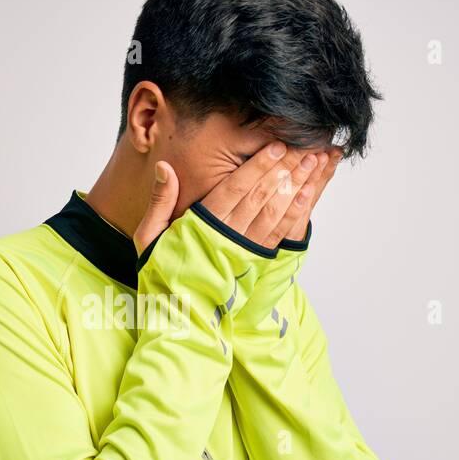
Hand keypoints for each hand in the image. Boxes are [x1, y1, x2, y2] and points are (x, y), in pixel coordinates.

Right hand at [134, 142, 331, 255]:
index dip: (258, 166)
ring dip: (294, 187)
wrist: (178, 313)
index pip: (236, 188)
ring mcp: (244, 250)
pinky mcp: (255, 264)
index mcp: (202, 224)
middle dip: (283, 169)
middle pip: (261, 195)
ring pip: (274, 212)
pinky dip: (294, 214)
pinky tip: (305, 196)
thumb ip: (160, 200)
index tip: (275, 146)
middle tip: (302, 146)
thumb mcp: (149, 235)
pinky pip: (279, 235)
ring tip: (310, 164)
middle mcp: (227, 235)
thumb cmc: (162, 271)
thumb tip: (164, 166)